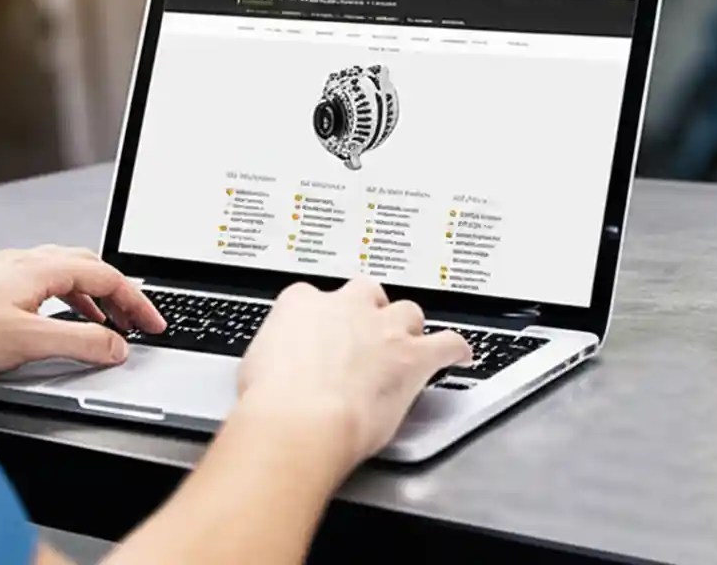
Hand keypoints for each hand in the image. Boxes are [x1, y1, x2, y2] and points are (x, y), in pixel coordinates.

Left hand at [0, 245, 165, 376]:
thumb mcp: (31, 343)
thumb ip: (82, 343)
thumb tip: (117, 346)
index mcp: (40, 268)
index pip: (107, 276)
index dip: (137, 302)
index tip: (154, 323)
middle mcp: (25, 262)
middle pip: (90, 267)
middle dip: (120, 294)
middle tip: (137, 320)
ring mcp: (8, 271)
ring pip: (68, 273)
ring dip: (96, 296)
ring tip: (110, 322)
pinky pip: (47, 284)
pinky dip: (71, 300)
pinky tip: (67, 319)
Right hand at [238, 278, 470, 465]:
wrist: (299, 422)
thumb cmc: (273, 403)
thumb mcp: (256, 367)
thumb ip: (277, 355)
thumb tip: (277, 368)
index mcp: (302, 304)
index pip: (316, 297)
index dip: (324, 317)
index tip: (324, 331)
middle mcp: (347, 307)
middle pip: (368, 294)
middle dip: (369, 312)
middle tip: (366, 335)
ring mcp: (384, 329)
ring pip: (408, 313)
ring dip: (408, 329)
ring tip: (407, 346)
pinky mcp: (414, 356)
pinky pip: (448, 342)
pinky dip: (456, 349)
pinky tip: (460, 353)